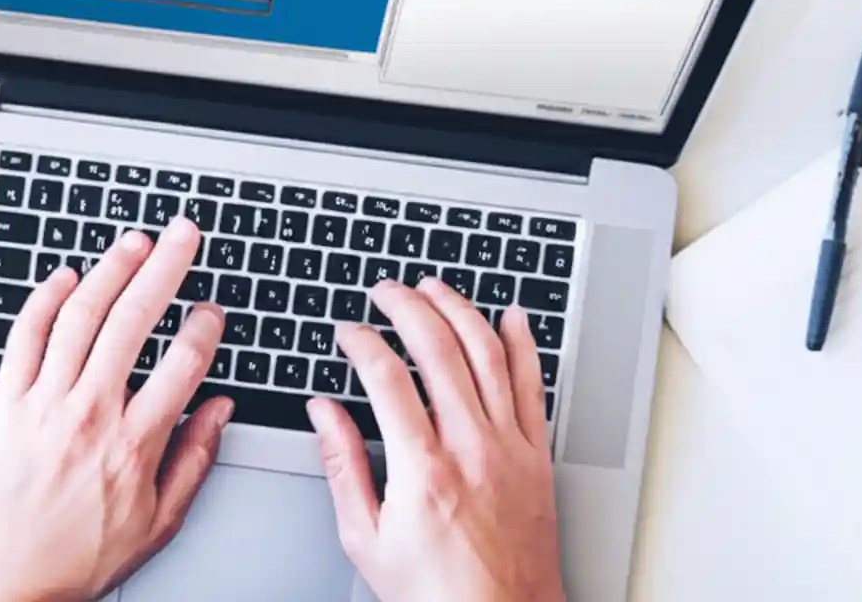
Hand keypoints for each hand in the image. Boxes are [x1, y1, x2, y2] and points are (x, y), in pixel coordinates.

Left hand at [0, 219, 233, 601]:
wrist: (4, 580)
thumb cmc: (77, 555)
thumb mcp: (158, 522)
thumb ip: (195, 460)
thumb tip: (221, 411)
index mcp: (134, 444)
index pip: (182, 363)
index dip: (204, 326)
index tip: (211, 310)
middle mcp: (89, 414)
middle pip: (134, 320)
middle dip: (166, 267)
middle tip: (183, 236)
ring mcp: (43, 404)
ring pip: (80, 317)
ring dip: (111, 270)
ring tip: (134, 242)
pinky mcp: (5, 403)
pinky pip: (25, 337)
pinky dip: (45, 300)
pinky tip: (67, 276)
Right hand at [307, 278, 564, 601]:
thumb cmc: (435, 594)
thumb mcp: (366, 538)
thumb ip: (341, 466)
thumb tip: (323, 412)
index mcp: (421, 469)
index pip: (385, 377)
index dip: (361, 342)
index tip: (348, 332)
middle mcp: (470, 448)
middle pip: (438, 350)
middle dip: (407, 307)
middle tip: (387, 292)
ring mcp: (510, 448)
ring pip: (488, 355)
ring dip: (460, 310)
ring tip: (435, 288)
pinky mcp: (538, 457)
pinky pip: (534, 386)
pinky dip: (523, 345)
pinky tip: (511, 319)